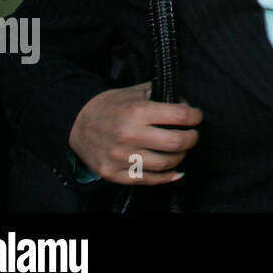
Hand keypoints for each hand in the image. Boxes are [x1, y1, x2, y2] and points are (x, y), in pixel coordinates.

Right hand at [68, 82, 202, 184]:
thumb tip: (186, 105)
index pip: (180, 116)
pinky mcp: (114, 173)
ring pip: (165, 163)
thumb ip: (160, 95)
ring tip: (180, 150)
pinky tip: (174, 170)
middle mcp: (130, 135)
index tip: (196, 117)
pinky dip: (166, 177)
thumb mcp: (134, 92)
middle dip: (192, 138)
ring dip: (180, 156)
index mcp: (137, 112)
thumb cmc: (110, 106)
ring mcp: (122, 157)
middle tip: (192, 135)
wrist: (75, 123)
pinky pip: (148, 180)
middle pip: (176, 142)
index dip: (195, 116)